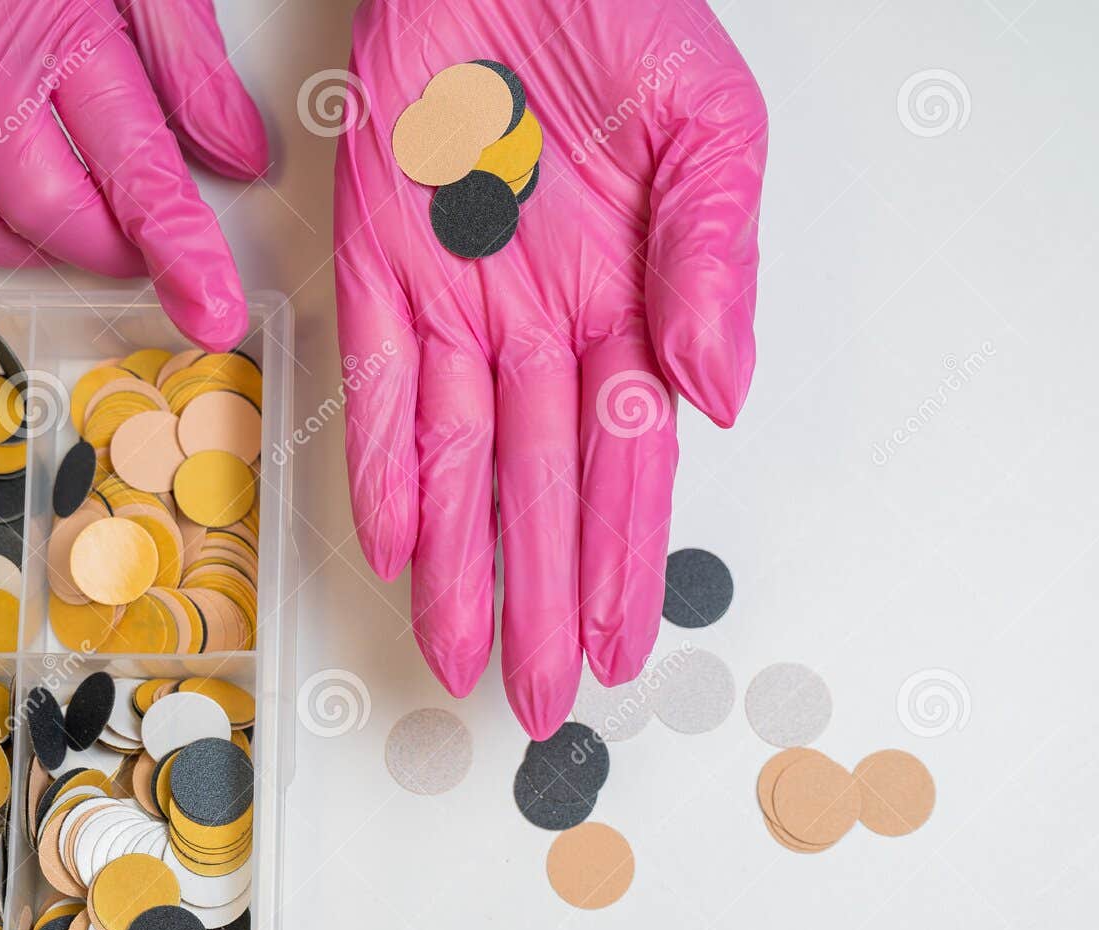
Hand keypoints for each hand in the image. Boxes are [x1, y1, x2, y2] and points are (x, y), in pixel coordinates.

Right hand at [0, 0, 266, 350]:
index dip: (180, 250)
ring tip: (70, 225)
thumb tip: (237, 153)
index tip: (212, 306)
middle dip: (108, 252)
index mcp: (54, 29)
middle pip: (49, 212)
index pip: (136, 169)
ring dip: (30, 249)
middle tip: (142, 249)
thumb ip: (186, 62)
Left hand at [334, 0, 766, 737]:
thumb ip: (716, 261)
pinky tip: (391, 542)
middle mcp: (545, 323)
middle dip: (537, 594)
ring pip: (457, 458)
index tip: (618, 644)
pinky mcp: (377, 262)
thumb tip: (720, 395)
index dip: (621, 558)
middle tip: (535, 693)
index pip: (628, 461)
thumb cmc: (619, 16)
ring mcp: (459, 301)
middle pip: (539, 486)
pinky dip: (382, 462)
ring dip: (456, 560)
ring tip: (456, 655)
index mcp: (636, 302)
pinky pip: (379, 381)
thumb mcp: (711, 129)